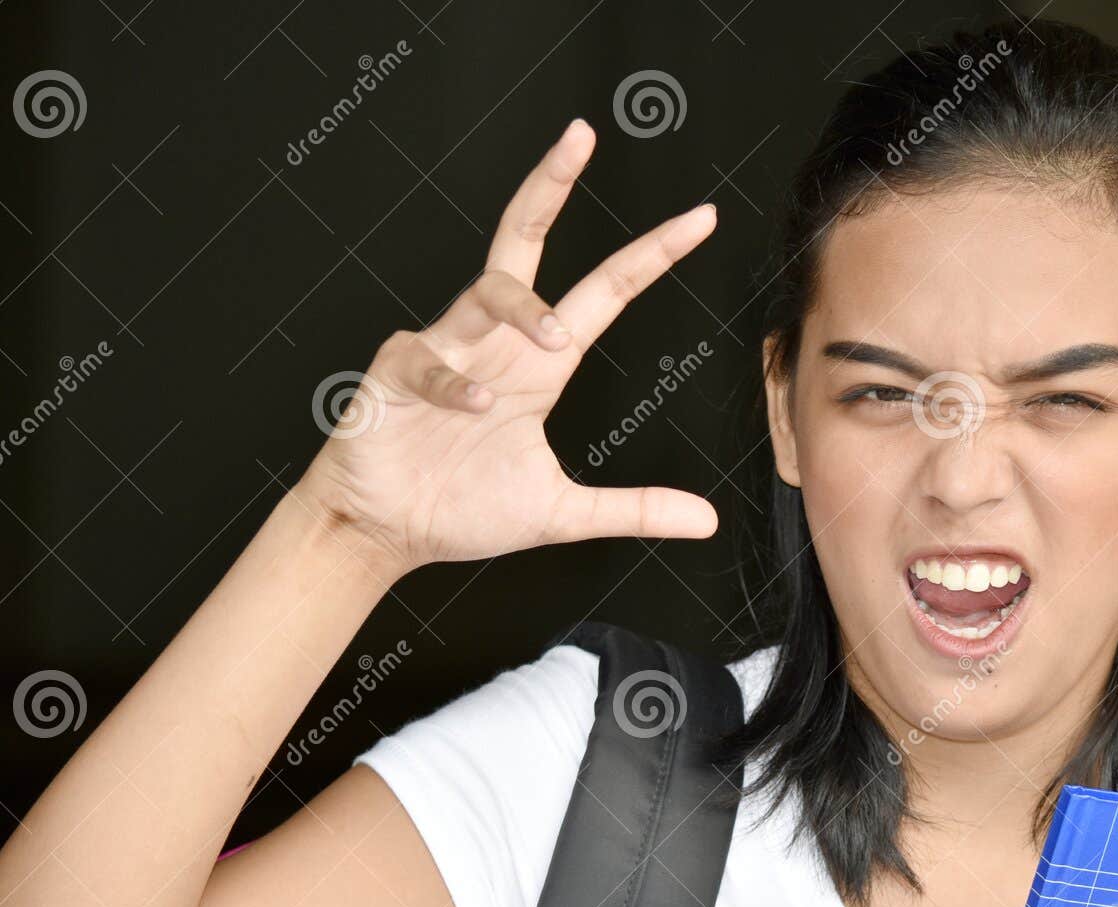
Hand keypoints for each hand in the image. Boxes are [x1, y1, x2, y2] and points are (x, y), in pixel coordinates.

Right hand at [294, 118, 718, 574]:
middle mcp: (496, 341)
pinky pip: (430, 360)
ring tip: (555, 340)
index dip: (651, 254)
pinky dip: (458, 383)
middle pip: (524, 241)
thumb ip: (633, 508)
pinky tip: (481, 407)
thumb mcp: (562, 512)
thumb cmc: (463, 507)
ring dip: (523, 308)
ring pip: (485, 290)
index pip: (606, 292)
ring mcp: (445, 349)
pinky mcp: (397, 373)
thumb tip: (705, 520)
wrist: (386, 532)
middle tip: (581, 137)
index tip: (700, 218)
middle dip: (551, 185)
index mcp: (540, 363)